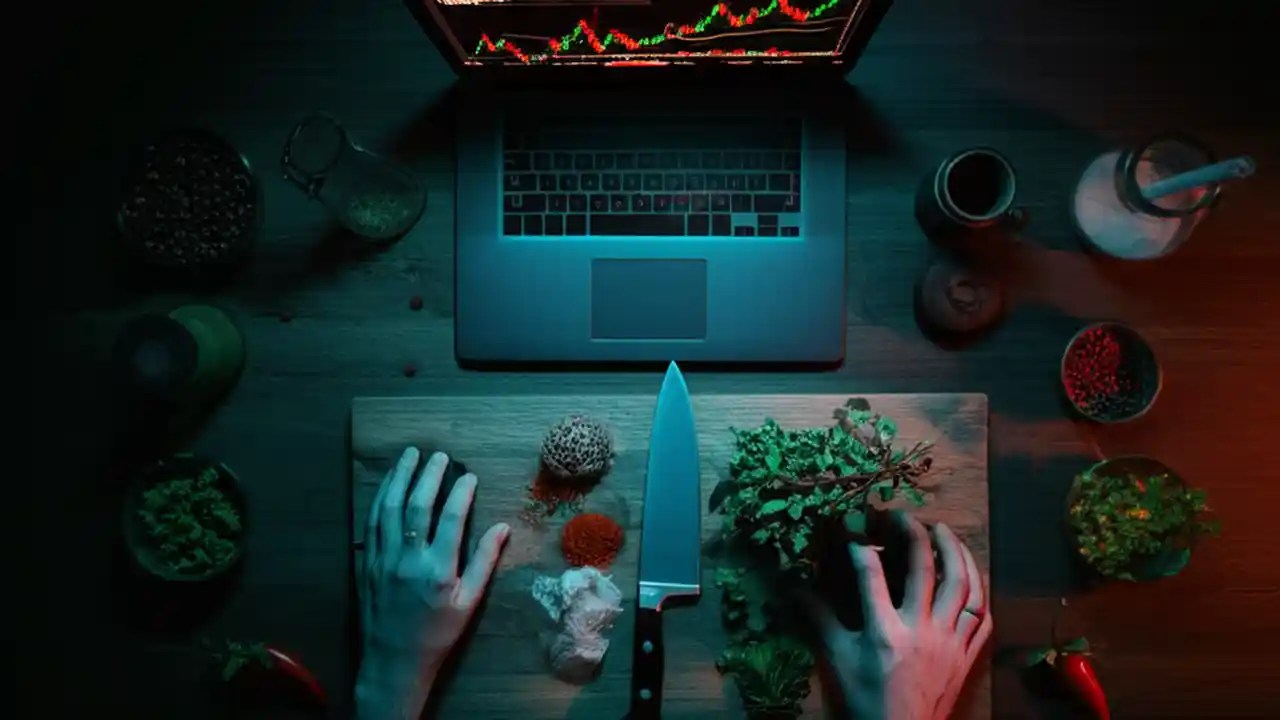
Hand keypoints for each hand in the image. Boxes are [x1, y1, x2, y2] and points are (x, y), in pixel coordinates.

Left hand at [355, 448, 510, 719]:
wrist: (394, 660)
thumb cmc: (438, 633)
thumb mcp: (470, 602)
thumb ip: (485, 562)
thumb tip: (503, 527)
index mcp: (438, 569)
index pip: (450, 518)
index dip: (461, 493)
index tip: (469, 476)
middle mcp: (408, 559)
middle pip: (417, 505)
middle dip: (429, 475)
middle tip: (439, 455)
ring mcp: (383, 559)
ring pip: (389, 508)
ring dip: (400, 478)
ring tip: (409, 455)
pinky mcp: (367, 562)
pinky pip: (372, 523)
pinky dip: (381, 498)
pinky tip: (388, 484)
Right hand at [812, 511, 992, 719]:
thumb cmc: (866, 698)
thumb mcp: (838, 659)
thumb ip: (819, 619)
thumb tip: (793, 587)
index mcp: (884, 632)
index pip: (872, 576)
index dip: (862, 548)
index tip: (855, 531)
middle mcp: (921, 631)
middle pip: (924, 570)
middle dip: (915, 535)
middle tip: (905, 517)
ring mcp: (949, 642)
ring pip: (963, 587)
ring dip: (955, 553)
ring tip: (945, 532)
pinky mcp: (966, 655)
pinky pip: (981, 617)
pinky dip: (978, 592)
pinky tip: (971, 577)